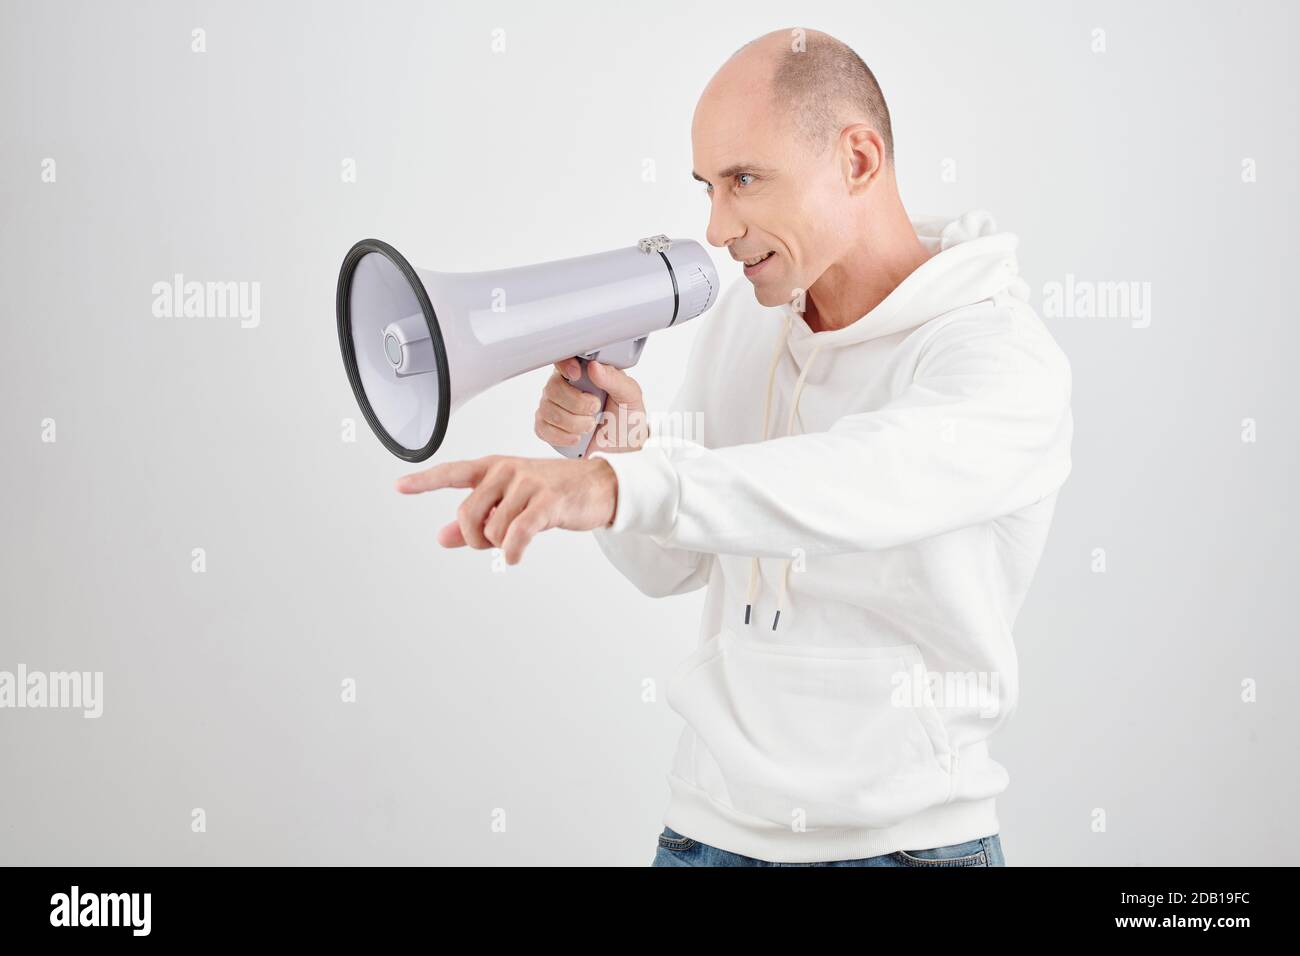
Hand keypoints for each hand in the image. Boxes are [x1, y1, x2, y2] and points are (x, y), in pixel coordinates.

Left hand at [395, 455, 618, 564]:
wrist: (599, 487)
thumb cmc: (553, 493)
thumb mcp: (511, 501)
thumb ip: (475, 519)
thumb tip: (443, 536)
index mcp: (494, 467)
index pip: (452, 472)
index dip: (424, 481)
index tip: (399, 487)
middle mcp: (507, 470)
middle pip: (468, 512)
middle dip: (475, 537)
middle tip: (490, 542)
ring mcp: (528, 484)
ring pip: (492, 529)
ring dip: (500, 545)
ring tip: (516, 540)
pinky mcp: (547, 503)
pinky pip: (516, 535)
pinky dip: (511, 552)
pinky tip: (514, 556)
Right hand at [535, 359, 647, 453]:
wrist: (624, 446)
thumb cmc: (626, 417)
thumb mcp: (629, 395)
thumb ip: (614, 379)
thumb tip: (594, 367)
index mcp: (583, 372)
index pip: (562, 360)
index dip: (565, 366)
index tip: (577, 376)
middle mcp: (564, 387)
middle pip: (553, 388)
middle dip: (577, 404)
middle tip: (595, 409)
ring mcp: (553, 407)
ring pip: (548, 410)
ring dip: (574, 423)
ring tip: (591, 425)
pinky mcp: (547, 427)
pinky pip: (543, 428)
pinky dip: (563, 436)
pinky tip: (578, 437)